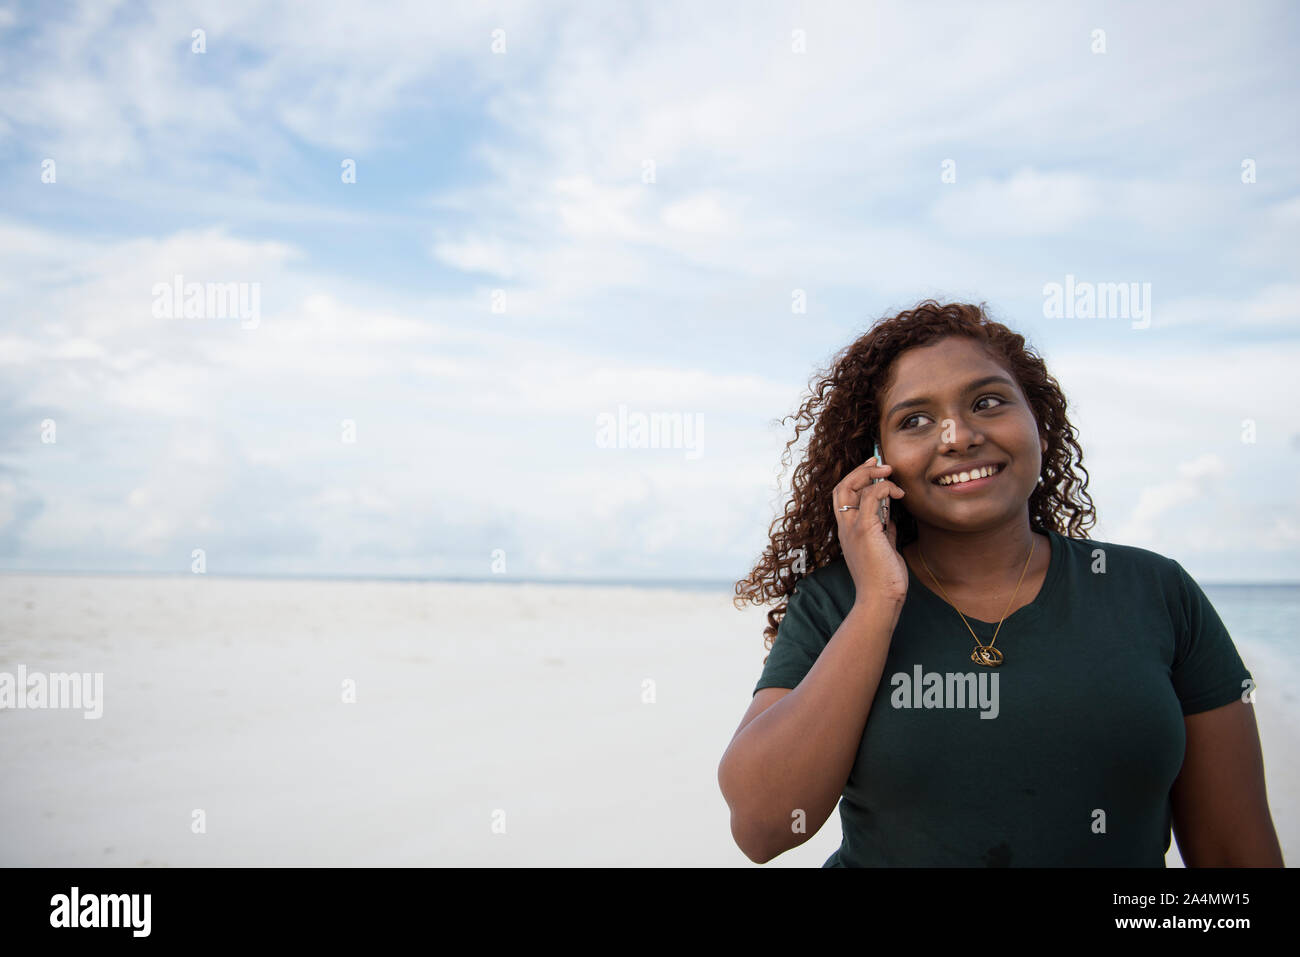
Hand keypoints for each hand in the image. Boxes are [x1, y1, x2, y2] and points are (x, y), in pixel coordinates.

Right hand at [832, 456, 907, 605]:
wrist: (881, 598)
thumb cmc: (883, 578)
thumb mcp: (883, 547)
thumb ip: (883, 530)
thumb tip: (889, 516)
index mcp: (847, 531)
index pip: (842, 496)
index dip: (856, 478)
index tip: (874, 468)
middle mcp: (845, 527)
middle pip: (841, 487)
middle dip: (860, 470)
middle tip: (879, 461)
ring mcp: (852, 528)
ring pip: (851, 487)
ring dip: (872, 474)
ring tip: (890, 472)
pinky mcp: (865, 530)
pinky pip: (870, 498)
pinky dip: (883, 488)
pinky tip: (898, 494)